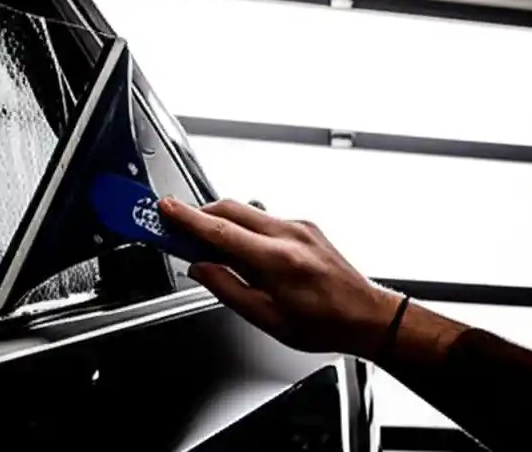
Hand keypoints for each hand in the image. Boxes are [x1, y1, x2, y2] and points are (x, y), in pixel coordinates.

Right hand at [158, 197, 405, 358]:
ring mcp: (299, 227)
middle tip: (177, 229)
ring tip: (210, 248)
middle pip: (230, 210)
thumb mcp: (266, 318)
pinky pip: (264, 220)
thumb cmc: (324, 323)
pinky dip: (245, 229)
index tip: (164, 209)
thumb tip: (199, 269)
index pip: (220, 230)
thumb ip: (226, 288)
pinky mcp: (305, 227)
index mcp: (277, 260)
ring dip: (222, 223)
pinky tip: (243, 252)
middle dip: (199, 216)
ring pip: (247, 213)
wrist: (367, 316)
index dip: (186, 218)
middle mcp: (289, 235)